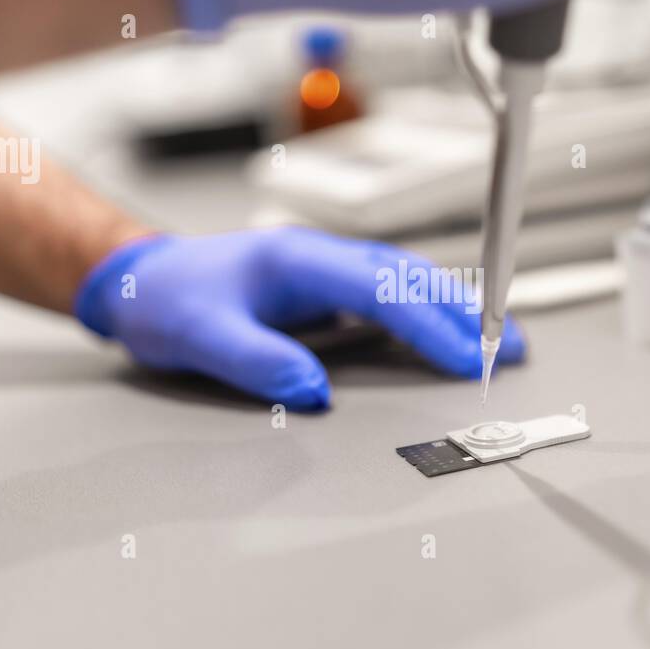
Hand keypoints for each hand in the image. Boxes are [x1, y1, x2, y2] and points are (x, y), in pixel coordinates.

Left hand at [74, 227, 525, 409]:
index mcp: (297, 261)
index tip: (466, 358)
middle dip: (465, 312)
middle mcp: (320, 257)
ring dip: (455, 308)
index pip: (381, 290)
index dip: (429, 324)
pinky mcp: (323, 286)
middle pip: (410, 277)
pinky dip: (428, 310)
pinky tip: (447, 331)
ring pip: (407, 280)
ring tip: (498, 340)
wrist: (139, 279)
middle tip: (510, 349)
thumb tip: (314, 392)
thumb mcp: (198, 336)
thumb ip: (256, 361)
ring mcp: (325, 268)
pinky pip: (390, 292)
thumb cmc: (166, 302)